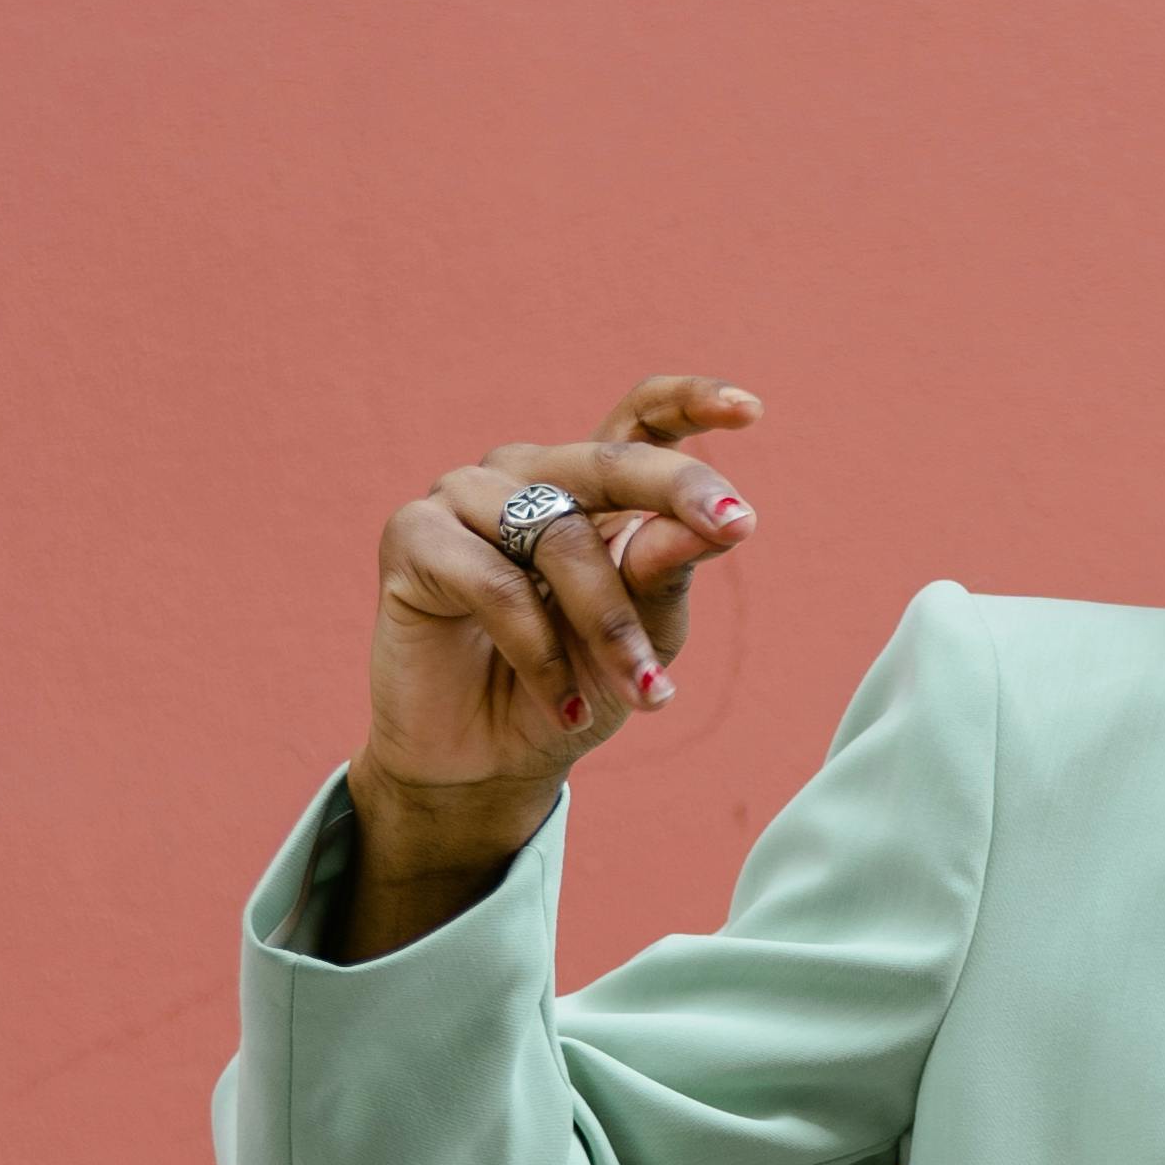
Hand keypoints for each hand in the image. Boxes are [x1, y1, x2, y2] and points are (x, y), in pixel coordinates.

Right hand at [342, 376, 763, 945]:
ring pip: (558, 536)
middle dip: (678, 493)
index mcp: (586, 487)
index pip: (639, 421)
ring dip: (608, 624)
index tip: (752, 410)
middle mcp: (524, 475)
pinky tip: (563, 706)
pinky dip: (540, 652)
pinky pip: (496, 585)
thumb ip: (664, 576)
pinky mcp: (412, 535)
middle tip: (734, 529)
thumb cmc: (571, 687)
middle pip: (610, 462)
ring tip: (643, 695)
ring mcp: (462, 497)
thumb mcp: (642, 638)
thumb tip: (708, 528)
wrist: (487, 762)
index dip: (691, 401)